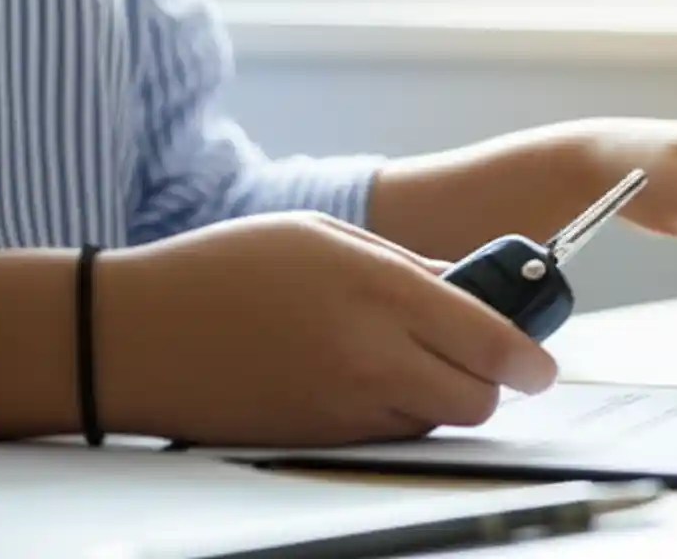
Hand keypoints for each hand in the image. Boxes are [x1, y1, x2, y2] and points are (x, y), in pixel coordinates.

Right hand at [96, 212, 555, 445]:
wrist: (136, 336)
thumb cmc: (228, 269)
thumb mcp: (328, 235)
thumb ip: (410, 267)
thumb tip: (468, 289)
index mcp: (380, 293)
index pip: (492, 345)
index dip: (531, 360)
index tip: (541, 362)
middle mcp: (371, 358)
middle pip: (477, 401)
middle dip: (491, 383)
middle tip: (475, 355)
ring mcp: (345, 408)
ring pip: (435, 422)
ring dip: (440, 396)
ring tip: (400, 353)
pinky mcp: (321, 441)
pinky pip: (390, 436)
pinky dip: (397, 413)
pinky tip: (361, 376)